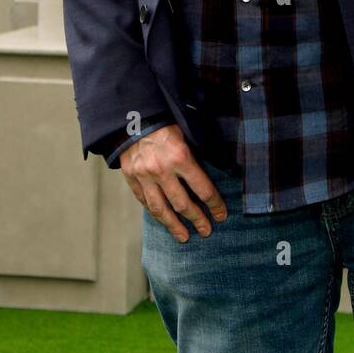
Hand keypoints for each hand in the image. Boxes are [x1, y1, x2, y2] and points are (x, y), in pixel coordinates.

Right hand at [119, 122, 227, 242]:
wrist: (133, 115)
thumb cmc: (165, 122)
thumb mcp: (187, 131)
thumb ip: (199, 153)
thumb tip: (221, 168)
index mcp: (180, 156)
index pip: (202, 188)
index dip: (214, 204)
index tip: (221, 215)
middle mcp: (162, 169)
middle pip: (182, 204)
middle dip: (197, 219)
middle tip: (206, 231)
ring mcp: (144, 176)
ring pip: (161, 209)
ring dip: (174, 225)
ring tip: (184, 237)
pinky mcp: (131, 178)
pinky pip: (145, 202)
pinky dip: (155, 213)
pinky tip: (163, 220)